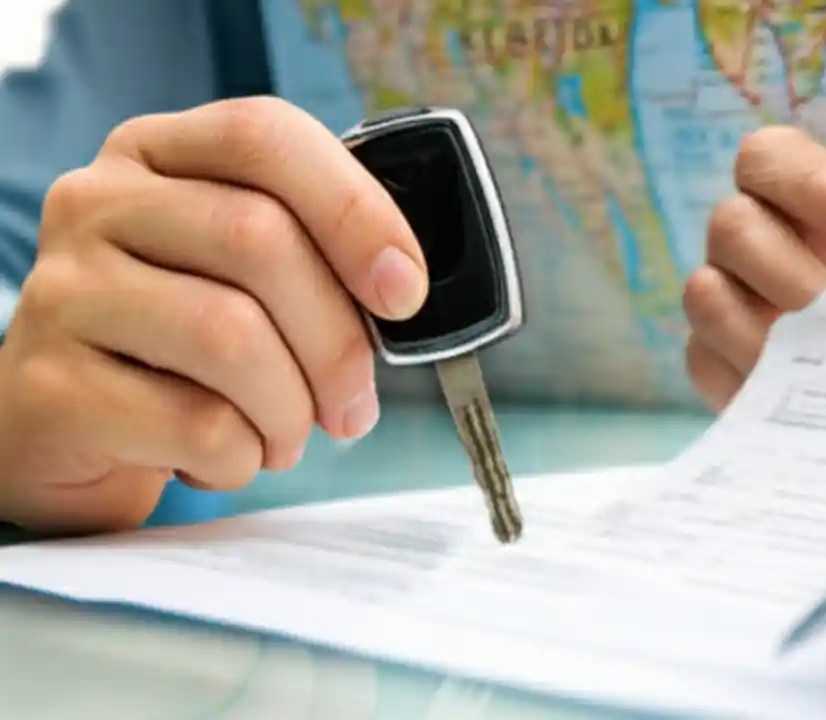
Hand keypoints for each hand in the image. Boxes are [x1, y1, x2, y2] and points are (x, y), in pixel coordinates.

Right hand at [0, 97, 427, 531]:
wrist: (65, 425)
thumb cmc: (177, 345)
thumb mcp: (237, 274)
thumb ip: (309, 253)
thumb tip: (401, 287)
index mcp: (157, 154)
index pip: (265, 137)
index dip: (356, 211)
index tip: (405, 292)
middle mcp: (97, 203)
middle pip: (260, 240)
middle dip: (337, 341)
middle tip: (353, 405)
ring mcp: (63, 291)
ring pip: (230, 336)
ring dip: (291, 409)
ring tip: (286, 435)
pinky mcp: (50, 386)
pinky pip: (194, 423)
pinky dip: (241, 457)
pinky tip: (225, 457)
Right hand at [683, 126, 825, 409]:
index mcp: (803, 196)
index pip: (768, 158)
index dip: (809, 184)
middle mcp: (755, 240)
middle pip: (731, 224)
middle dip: (788, 268)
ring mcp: (727, 301)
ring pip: (705, 293)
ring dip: (764, 328)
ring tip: (824, 358)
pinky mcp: (716, 362)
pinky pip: (704, 360)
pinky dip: (747, 374)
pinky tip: (800, 390)